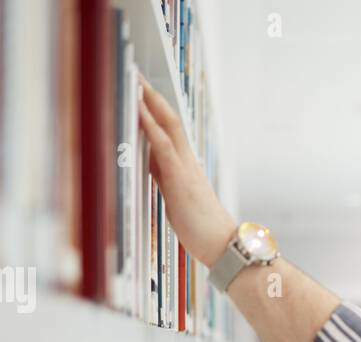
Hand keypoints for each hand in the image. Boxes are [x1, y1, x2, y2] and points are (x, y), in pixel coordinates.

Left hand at [138, 73, 235, 266]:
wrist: (223, 246)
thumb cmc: (202, 229)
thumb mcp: (177, 198)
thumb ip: (165, 177)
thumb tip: (150, 161)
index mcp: (186, 167)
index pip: (170, 130)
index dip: (155, 109)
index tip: (141, 91)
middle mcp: (187, 162)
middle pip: (170, 119)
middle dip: (152, 97)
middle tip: (137, 76)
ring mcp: (185, 168)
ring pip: (168, 126)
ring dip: (151, 104)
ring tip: (136, 84)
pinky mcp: (180, 179)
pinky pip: (164, 146)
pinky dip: (151, 127)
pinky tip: (140, 112)